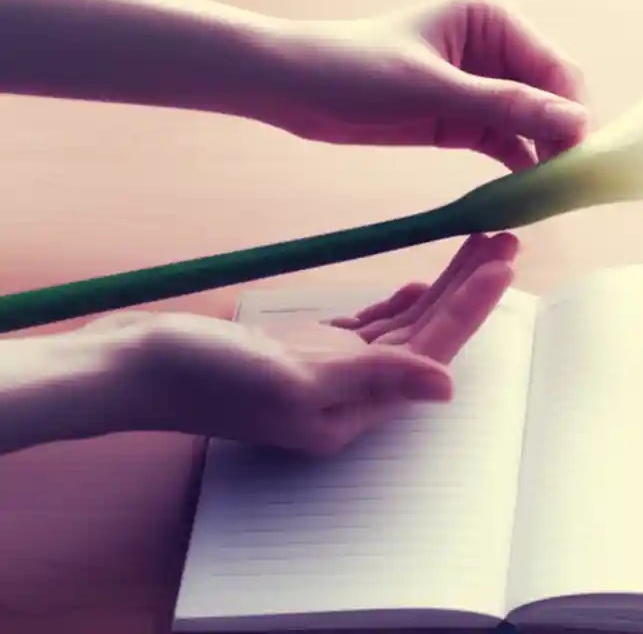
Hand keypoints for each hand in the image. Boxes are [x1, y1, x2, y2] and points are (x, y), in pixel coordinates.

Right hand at [83, 234, 517, 454]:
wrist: (133, 368)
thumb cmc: (202, 376)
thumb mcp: (291, 379)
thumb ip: (372, 380)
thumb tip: (447, 387)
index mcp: (357, 407)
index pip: (433, 349)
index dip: (472, 305)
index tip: (503, 261)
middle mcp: (354, 394)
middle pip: (430, 334)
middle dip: (470, 288)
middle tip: (506, 238)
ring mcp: (332, 371)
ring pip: (407, 326)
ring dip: (444, 286)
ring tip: (478, 246)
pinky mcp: (309, 351)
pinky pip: (373, 327)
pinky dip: (401, 302)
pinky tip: (421, 279)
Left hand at [256, 0, 587, 170]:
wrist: (293, 89)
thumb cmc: (354, 70)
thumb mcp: (434, 90)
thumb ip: (506, 106)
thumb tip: (575, 123)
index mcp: (493, 19)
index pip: (555, 68)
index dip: (572, 112)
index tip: (582, 158)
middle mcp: (496, 47)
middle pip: (552, 98)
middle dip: (562, 137)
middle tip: (569, 185)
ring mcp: (483, 85)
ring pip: (535, 125)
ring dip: (545, 156)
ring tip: (553, 196)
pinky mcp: (466, 120)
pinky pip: (508, 144)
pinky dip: (520, 167)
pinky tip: (527, 195)